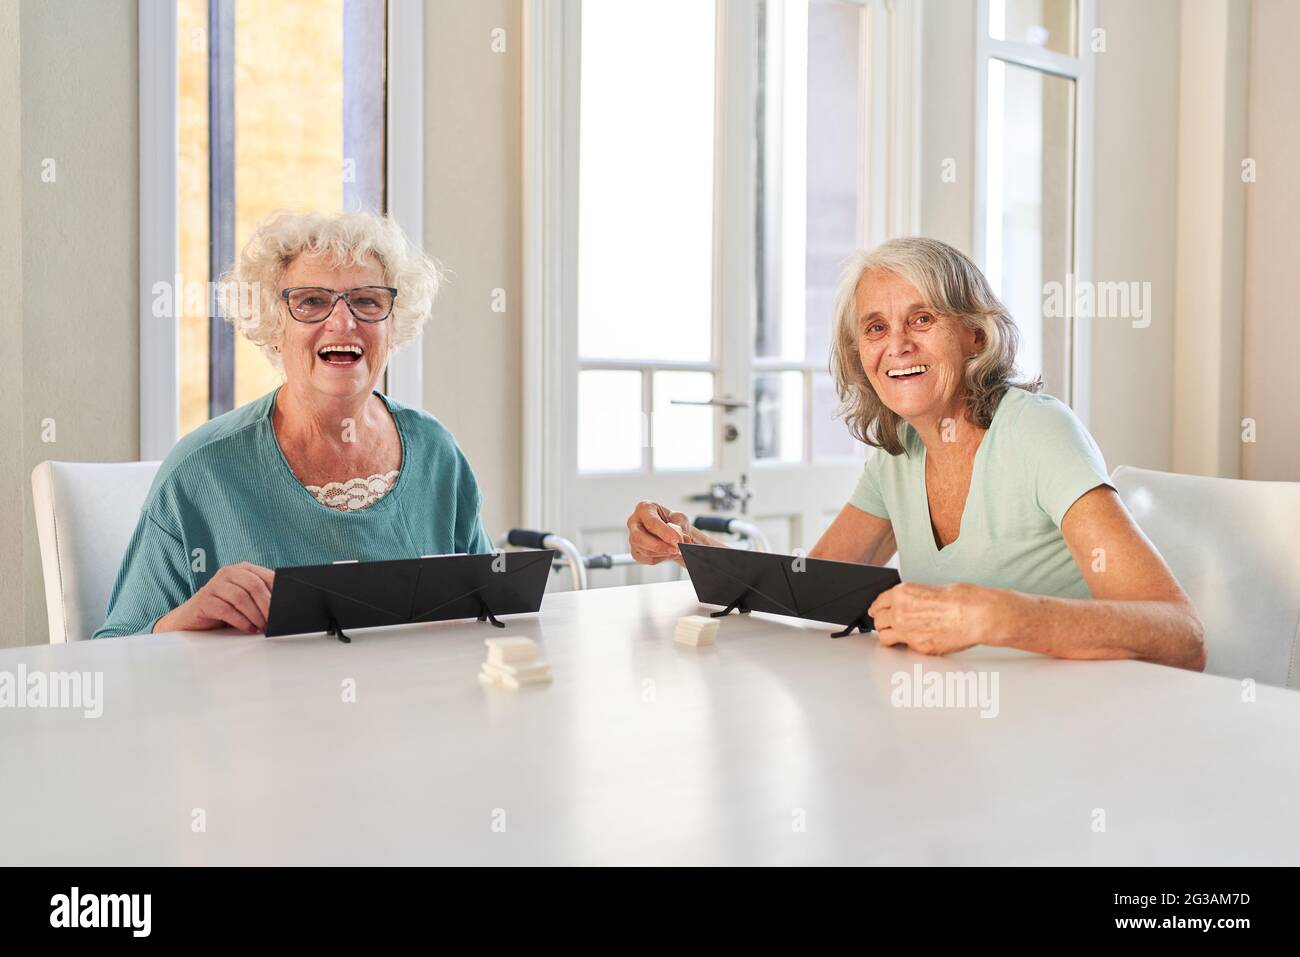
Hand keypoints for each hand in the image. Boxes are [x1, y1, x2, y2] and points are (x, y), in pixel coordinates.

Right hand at [155, 562, 275, 634]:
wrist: (193, 618)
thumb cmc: (224, 608)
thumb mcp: (246, 599)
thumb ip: (261, 596)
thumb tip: (284, 606)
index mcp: (243, 569)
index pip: (266, 576)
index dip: (278, 593)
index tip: (285, 608)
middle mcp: (228, 573)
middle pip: (254, 586)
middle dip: (267, 606)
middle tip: (274, 621)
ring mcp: (214, 585)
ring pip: (241, 598)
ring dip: (255, 615)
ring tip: (262, 627)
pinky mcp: (204, 600)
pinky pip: (226, 610)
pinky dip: (241, 621)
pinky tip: (248, 628)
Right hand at [627, 501, 692, 565]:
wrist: (671, 531)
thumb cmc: (672, 521)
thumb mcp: (680, 518)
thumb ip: (680, 526)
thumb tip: (682, 538)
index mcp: (644, 509)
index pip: (651, 522)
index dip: (665, 532)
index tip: (677, 540)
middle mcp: (634, 522)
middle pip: (640, 538)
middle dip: (659, 546)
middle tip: (676, 549)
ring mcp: (632, 538)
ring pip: (645, 551)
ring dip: (664, 553)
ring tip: (676, 549)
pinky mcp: (635, 551)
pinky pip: (648, 559)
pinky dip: (661, 558)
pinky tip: (668, 552)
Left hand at [867, 582, 1003, 655]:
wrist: (977, 615)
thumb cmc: (962, 598)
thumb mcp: (930, 588)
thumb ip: (912, 598)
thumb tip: (907, 605)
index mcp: (902, 594)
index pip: (878, 603)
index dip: (878, 608)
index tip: (877, 611)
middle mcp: (899, 613)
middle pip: (878, 621)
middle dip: (883, 622)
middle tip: (889, 623)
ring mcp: (907, 632)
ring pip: (885, 637)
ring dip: (889, 635)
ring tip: (897, 635)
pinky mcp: (918, 648)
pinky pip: (905, 648)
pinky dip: (908, 645)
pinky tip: (916, 640)